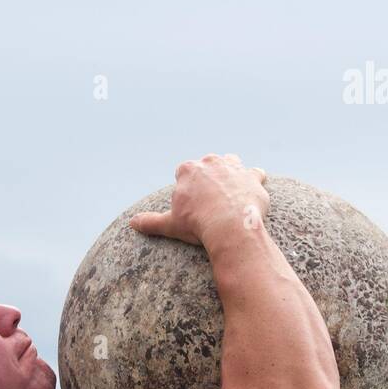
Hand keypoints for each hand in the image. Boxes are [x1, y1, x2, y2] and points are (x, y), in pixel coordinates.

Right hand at [129, 154, 268, 249]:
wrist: (229, 226)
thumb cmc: (197, 224)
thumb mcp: (170, 224)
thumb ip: (151, 222)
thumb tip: (132, 223)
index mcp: (188, 170)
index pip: (184, 173)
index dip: (186, 188)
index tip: (190, 202)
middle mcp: (211, 161)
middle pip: (208, 165)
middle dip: (208, 178)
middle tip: (209, 200)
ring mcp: (234, 167)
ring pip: (231, 163)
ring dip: (231, 173)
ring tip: (231, 192)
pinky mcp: (253, 177)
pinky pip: (255, 174)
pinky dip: (255, 181)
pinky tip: (253, 191)